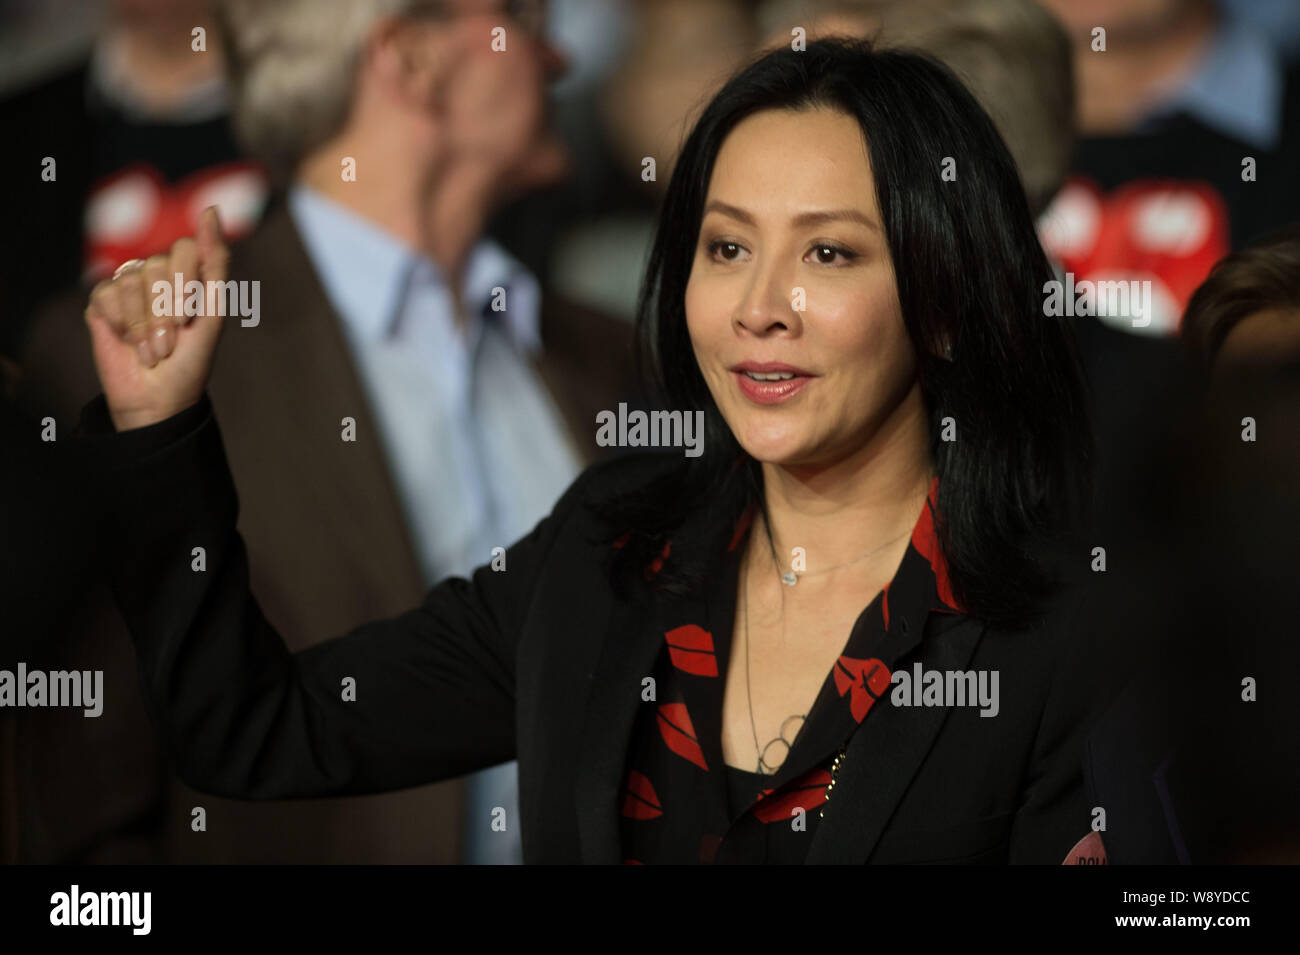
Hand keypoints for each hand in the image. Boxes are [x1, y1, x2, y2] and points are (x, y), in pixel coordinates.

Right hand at [85, 206, 228, 430]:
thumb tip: (210, 209)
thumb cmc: (191, 360)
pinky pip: (106, 294)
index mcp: (189, 275)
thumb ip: (215, 262)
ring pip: (131, 280)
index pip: (185, 248)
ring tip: (152, 349)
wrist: (159, 398)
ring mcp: (129, 286)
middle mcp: (158, 274)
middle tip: (171, 341)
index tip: (188, 318)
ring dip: (143, 324)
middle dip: (166, 310)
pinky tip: (127, 342)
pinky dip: (120, 324)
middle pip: (157, 265)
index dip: (185, 282)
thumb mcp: (213, 313)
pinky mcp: (102, 301)